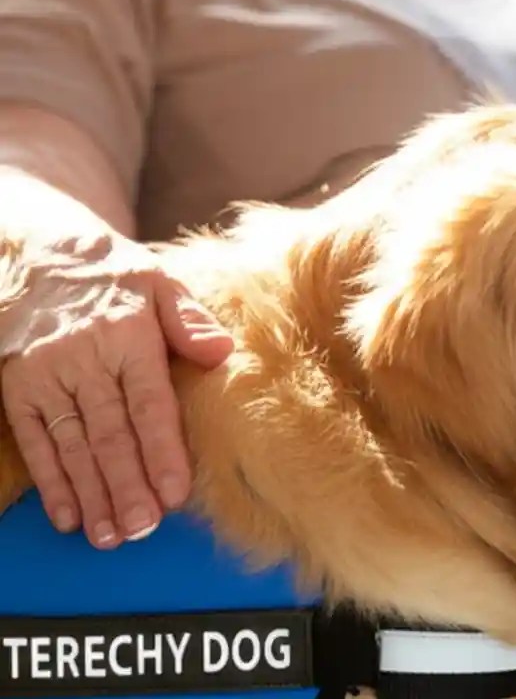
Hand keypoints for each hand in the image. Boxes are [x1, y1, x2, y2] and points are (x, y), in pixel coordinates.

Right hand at [1, 230, 232, 547]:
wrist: (40, 252)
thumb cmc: (114, 275)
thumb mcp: (159, 281)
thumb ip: (190, 319)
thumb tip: (222, 352)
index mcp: (127, 338)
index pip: (149, 404)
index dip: (162, 451)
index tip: (175, 493)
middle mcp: (84, 362)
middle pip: (110, 434)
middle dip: (127, 486)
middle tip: (144, 530)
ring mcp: (46, 378)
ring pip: (73, 445)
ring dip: (92, 494)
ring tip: (112, 536)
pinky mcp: (17, 389)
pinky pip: (34, 441)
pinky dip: (51, 481)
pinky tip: (69, 516)